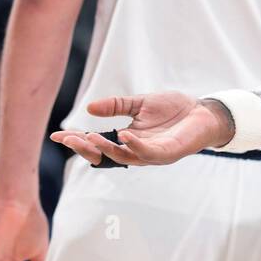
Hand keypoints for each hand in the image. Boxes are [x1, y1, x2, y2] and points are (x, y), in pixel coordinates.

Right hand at [49, 91, 232, 165]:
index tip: (56, 134)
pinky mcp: (168, 153)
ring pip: (124, 157)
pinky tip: (125, 134)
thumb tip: (89, 109)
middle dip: (85, 149)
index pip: (98, 144)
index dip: (77, 141)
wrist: (204, 111)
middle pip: (105, 156)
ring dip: (106, 148)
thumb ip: (117, 106)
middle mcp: (137, 151)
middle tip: (68, 139)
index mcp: (128, 140)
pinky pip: (148, 153)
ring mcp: (152, 155)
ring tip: (90, 137)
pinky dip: (135, 145)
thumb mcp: (140, 103)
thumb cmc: (175, 109)